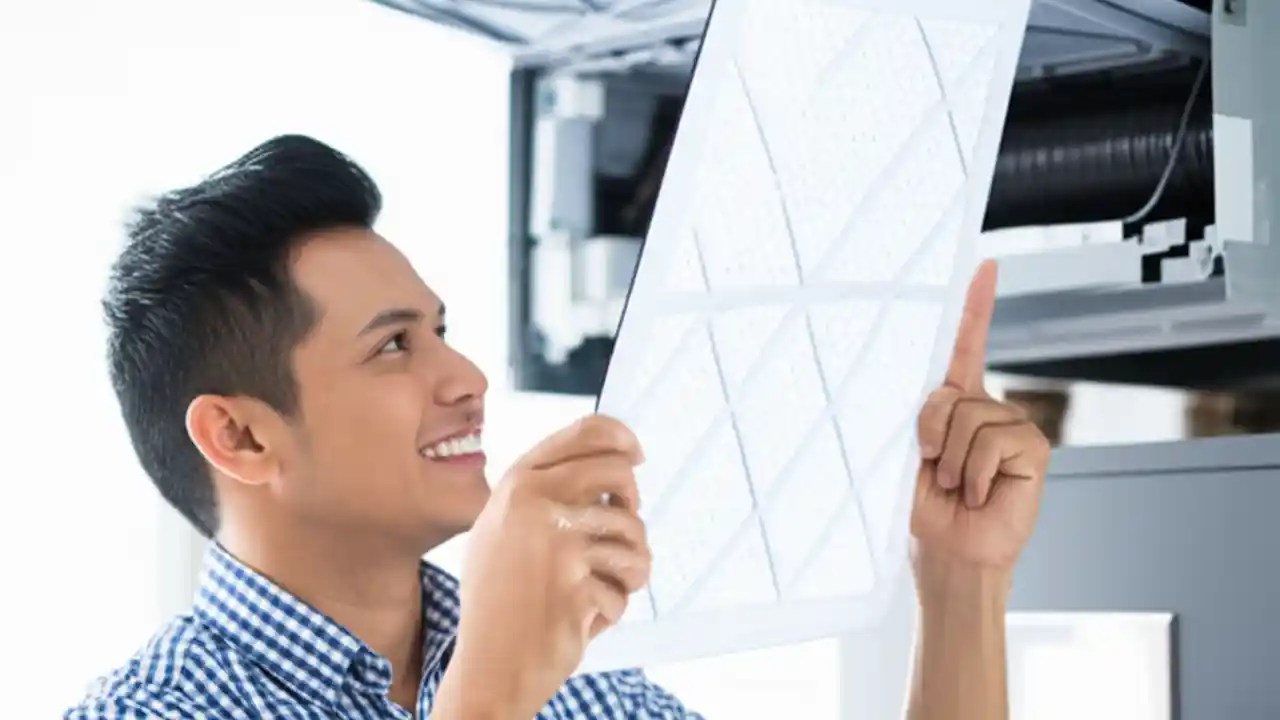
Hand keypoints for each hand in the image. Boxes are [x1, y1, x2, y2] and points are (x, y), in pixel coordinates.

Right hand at [436, 415, 651, 719]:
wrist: (490, 662)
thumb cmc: (500, 600)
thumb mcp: (502, 528)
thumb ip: (542, 491)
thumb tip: (611, 460)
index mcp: (517, 483)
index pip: (585, 432)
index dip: (621, 438)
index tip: (636, 453)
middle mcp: (535, 502)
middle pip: (619, 470)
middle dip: (632, 501)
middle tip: (621, 529)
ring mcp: (558, 540)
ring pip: (632, 531)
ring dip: (628, 565)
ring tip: (598, 587)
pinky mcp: (578, 580)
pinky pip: (626, 581)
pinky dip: (615, 604)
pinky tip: (587, 614)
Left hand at [911, 261, 1048, 577]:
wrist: (947, 554)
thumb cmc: (922, 509)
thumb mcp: (905, 453)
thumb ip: (918, 414)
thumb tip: (929, 389)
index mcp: (951, 404)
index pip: (965, 346)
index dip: (976, 305)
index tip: (985, 265)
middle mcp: (985, 409)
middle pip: (948, 392)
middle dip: (928, 435)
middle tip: (933, 474)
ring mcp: (1012, 427)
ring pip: (969, 416)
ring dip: (951, 462)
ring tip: (958, 489)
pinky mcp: (1032, 449)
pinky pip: (994, 441)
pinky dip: (977, 473)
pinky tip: (981, 496)